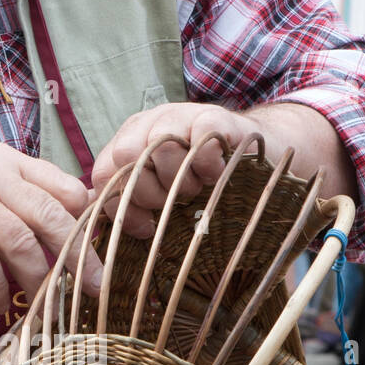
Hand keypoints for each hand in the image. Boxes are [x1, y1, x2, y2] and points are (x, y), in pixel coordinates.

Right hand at [0, 143, 97, 313]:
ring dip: (36, 282)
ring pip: (21, 244)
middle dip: (79, 257)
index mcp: (6, 160)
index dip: (88, 224)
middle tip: (94, 288)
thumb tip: (76, 226)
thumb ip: (21, 197)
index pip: (66, 189)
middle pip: (52, 216)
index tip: (97, 255)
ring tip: (39, 305)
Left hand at [91, 102, 358, 236]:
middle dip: (150, 193)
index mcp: (129, 145)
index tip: (147, 228)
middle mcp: (147, 126)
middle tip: (178, 203)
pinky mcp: (215, 116)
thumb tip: (112, 248)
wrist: (261, 159)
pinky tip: (216, 174)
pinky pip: (201, 137)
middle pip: (126, 158)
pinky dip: (207, 163)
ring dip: (180, 179)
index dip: (121, 207)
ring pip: (159, 147)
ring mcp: (180, 116)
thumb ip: (136, 211)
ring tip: (199, 188)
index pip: (103, 175)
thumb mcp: (167, 200)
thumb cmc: (208, 188)